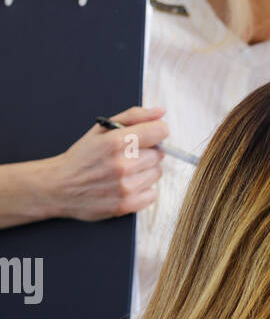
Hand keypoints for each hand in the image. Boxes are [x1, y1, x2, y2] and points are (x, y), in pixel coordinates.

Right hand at [50, 105, 169, 220]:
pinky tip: (126, 186)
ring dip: (145, 171)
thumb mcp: (101, 129)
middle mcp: (122, 164)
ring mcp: (125, 187)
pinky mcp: (126, 205)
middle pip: (159, 154)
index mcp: (115, 141)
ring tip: (125, 172)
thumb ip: (133, 117)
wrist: (60, 186)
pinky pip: (152, 194)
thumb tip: (161, 112)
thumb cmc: (82, 157)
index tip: (150, 135)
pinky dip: (143, 190)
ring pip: (156, 173)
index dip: (156, 131)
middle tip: (128, 156)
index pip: (159, 131)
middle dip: (147, 152)